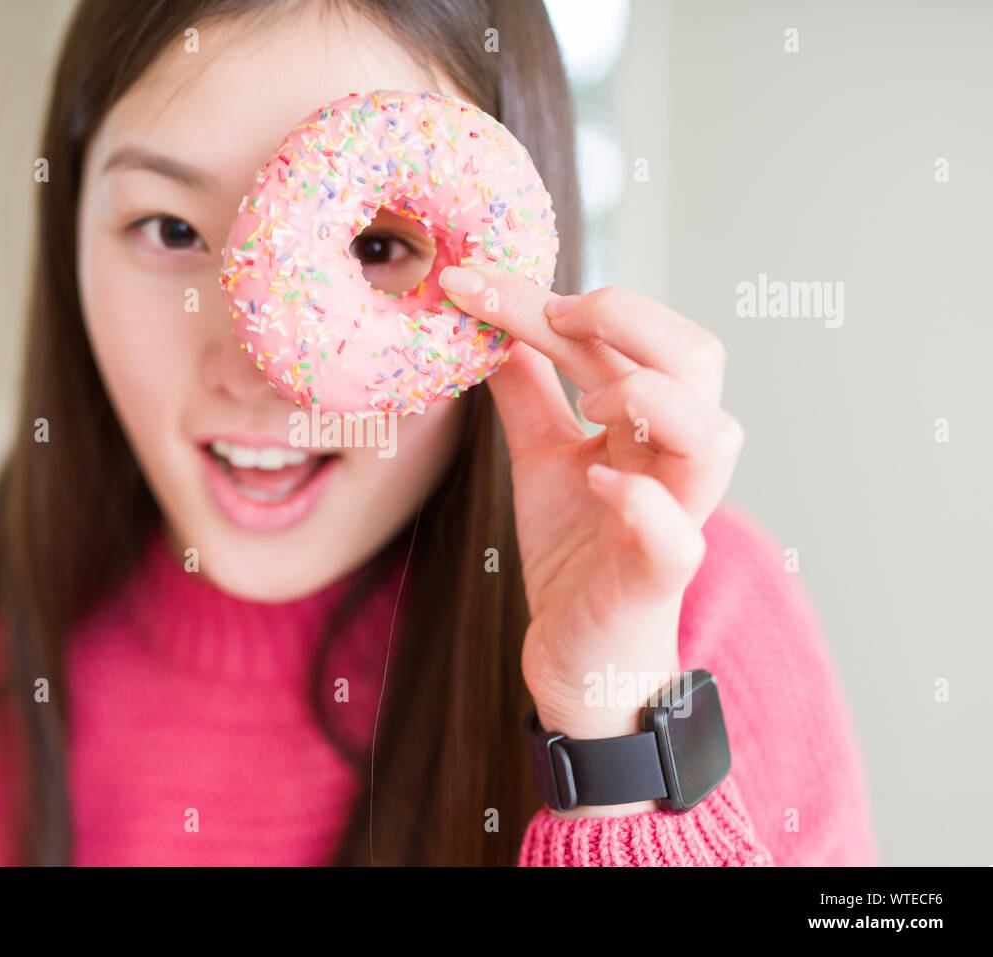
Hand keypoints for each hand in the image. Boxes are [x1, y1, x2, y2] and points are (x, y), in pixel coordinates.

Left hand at [439, 269, 742, 815]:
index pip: (622, 337)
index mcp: (646, 423)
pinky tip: (595, 478)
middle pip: (697, 358)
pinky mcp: (657, 577)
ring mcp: (675, 517)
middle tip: (554, 315)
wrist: (577, 655)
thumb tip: (494, 322)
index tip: (471, 282)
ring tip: (591, 403)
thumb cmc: (574, 552)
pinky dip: (640, 499)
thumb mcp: (541, 457)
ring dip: (649, 398)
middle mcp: (672, 459)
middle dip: (628, 318)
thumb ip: (530, 394)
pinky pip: (677, 534)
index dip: (548, 300)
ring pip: (713, 436)